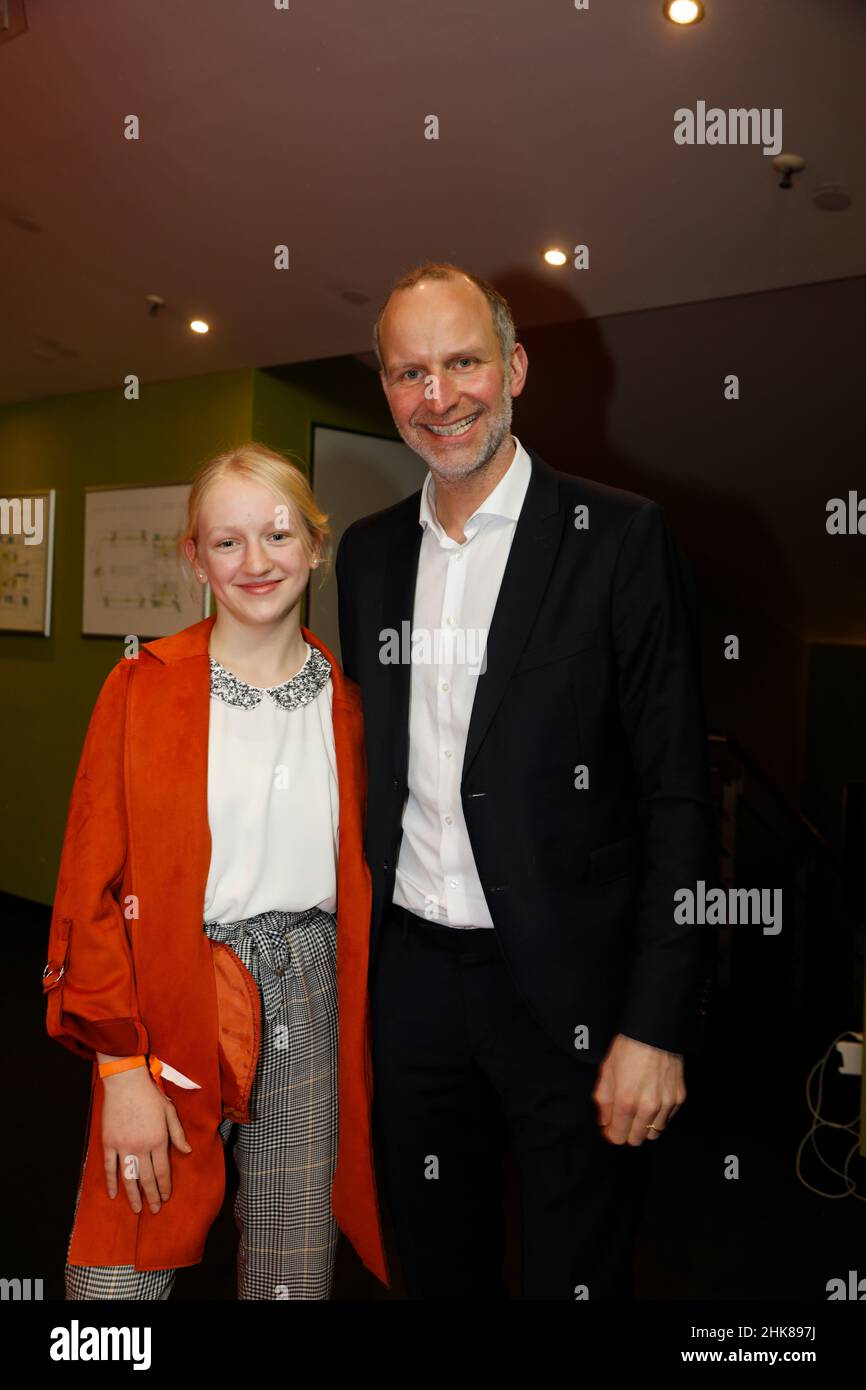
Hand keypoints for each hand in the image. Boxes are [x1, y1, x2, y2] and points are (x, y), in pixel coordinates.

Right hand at [100, 1068, 191, 1213]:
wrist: (126, 1083)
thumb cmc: (150, 1096)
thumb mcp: (170, 1112)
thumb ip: (178, 1134)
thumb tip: (187, 1152)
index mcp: (158, 1140)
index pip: (162, 1170)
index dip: (165, 1186)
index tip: (166, 1197)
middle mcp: (141, 1147)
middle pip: (147, 1178)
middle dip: (152, 1196)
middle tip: (154, 1210)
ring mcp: (123, 1146)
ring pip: (128, 1177)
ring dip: (133, 1195)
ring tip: (137, 1209)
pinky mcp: (109, 1143)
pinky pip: (110, 1167)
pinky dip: (111, 1182)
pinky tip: (114, 1194)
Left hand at [592, 1033, 684, 1145]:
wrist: (654, 1032)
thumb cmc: (628, 1049)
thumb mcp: (606, 1072)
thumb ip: (603, 1101)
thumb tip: (605, 1122)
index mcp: (626, 1102)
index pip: (618, 1137)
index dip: (611, 1134)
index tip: (610, 1128)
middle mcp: (648, 1107)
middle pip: (636, 1139)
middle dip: (627, 1132)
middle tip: (623, 1119)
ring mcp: (666, 1104)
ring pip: (654, 1133)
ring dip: (644, 1127)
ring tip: (638, 1111)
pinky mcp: (678, 1098)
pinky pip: (667, 1119)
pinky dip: (659, 1116)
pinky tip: (652, 1101)